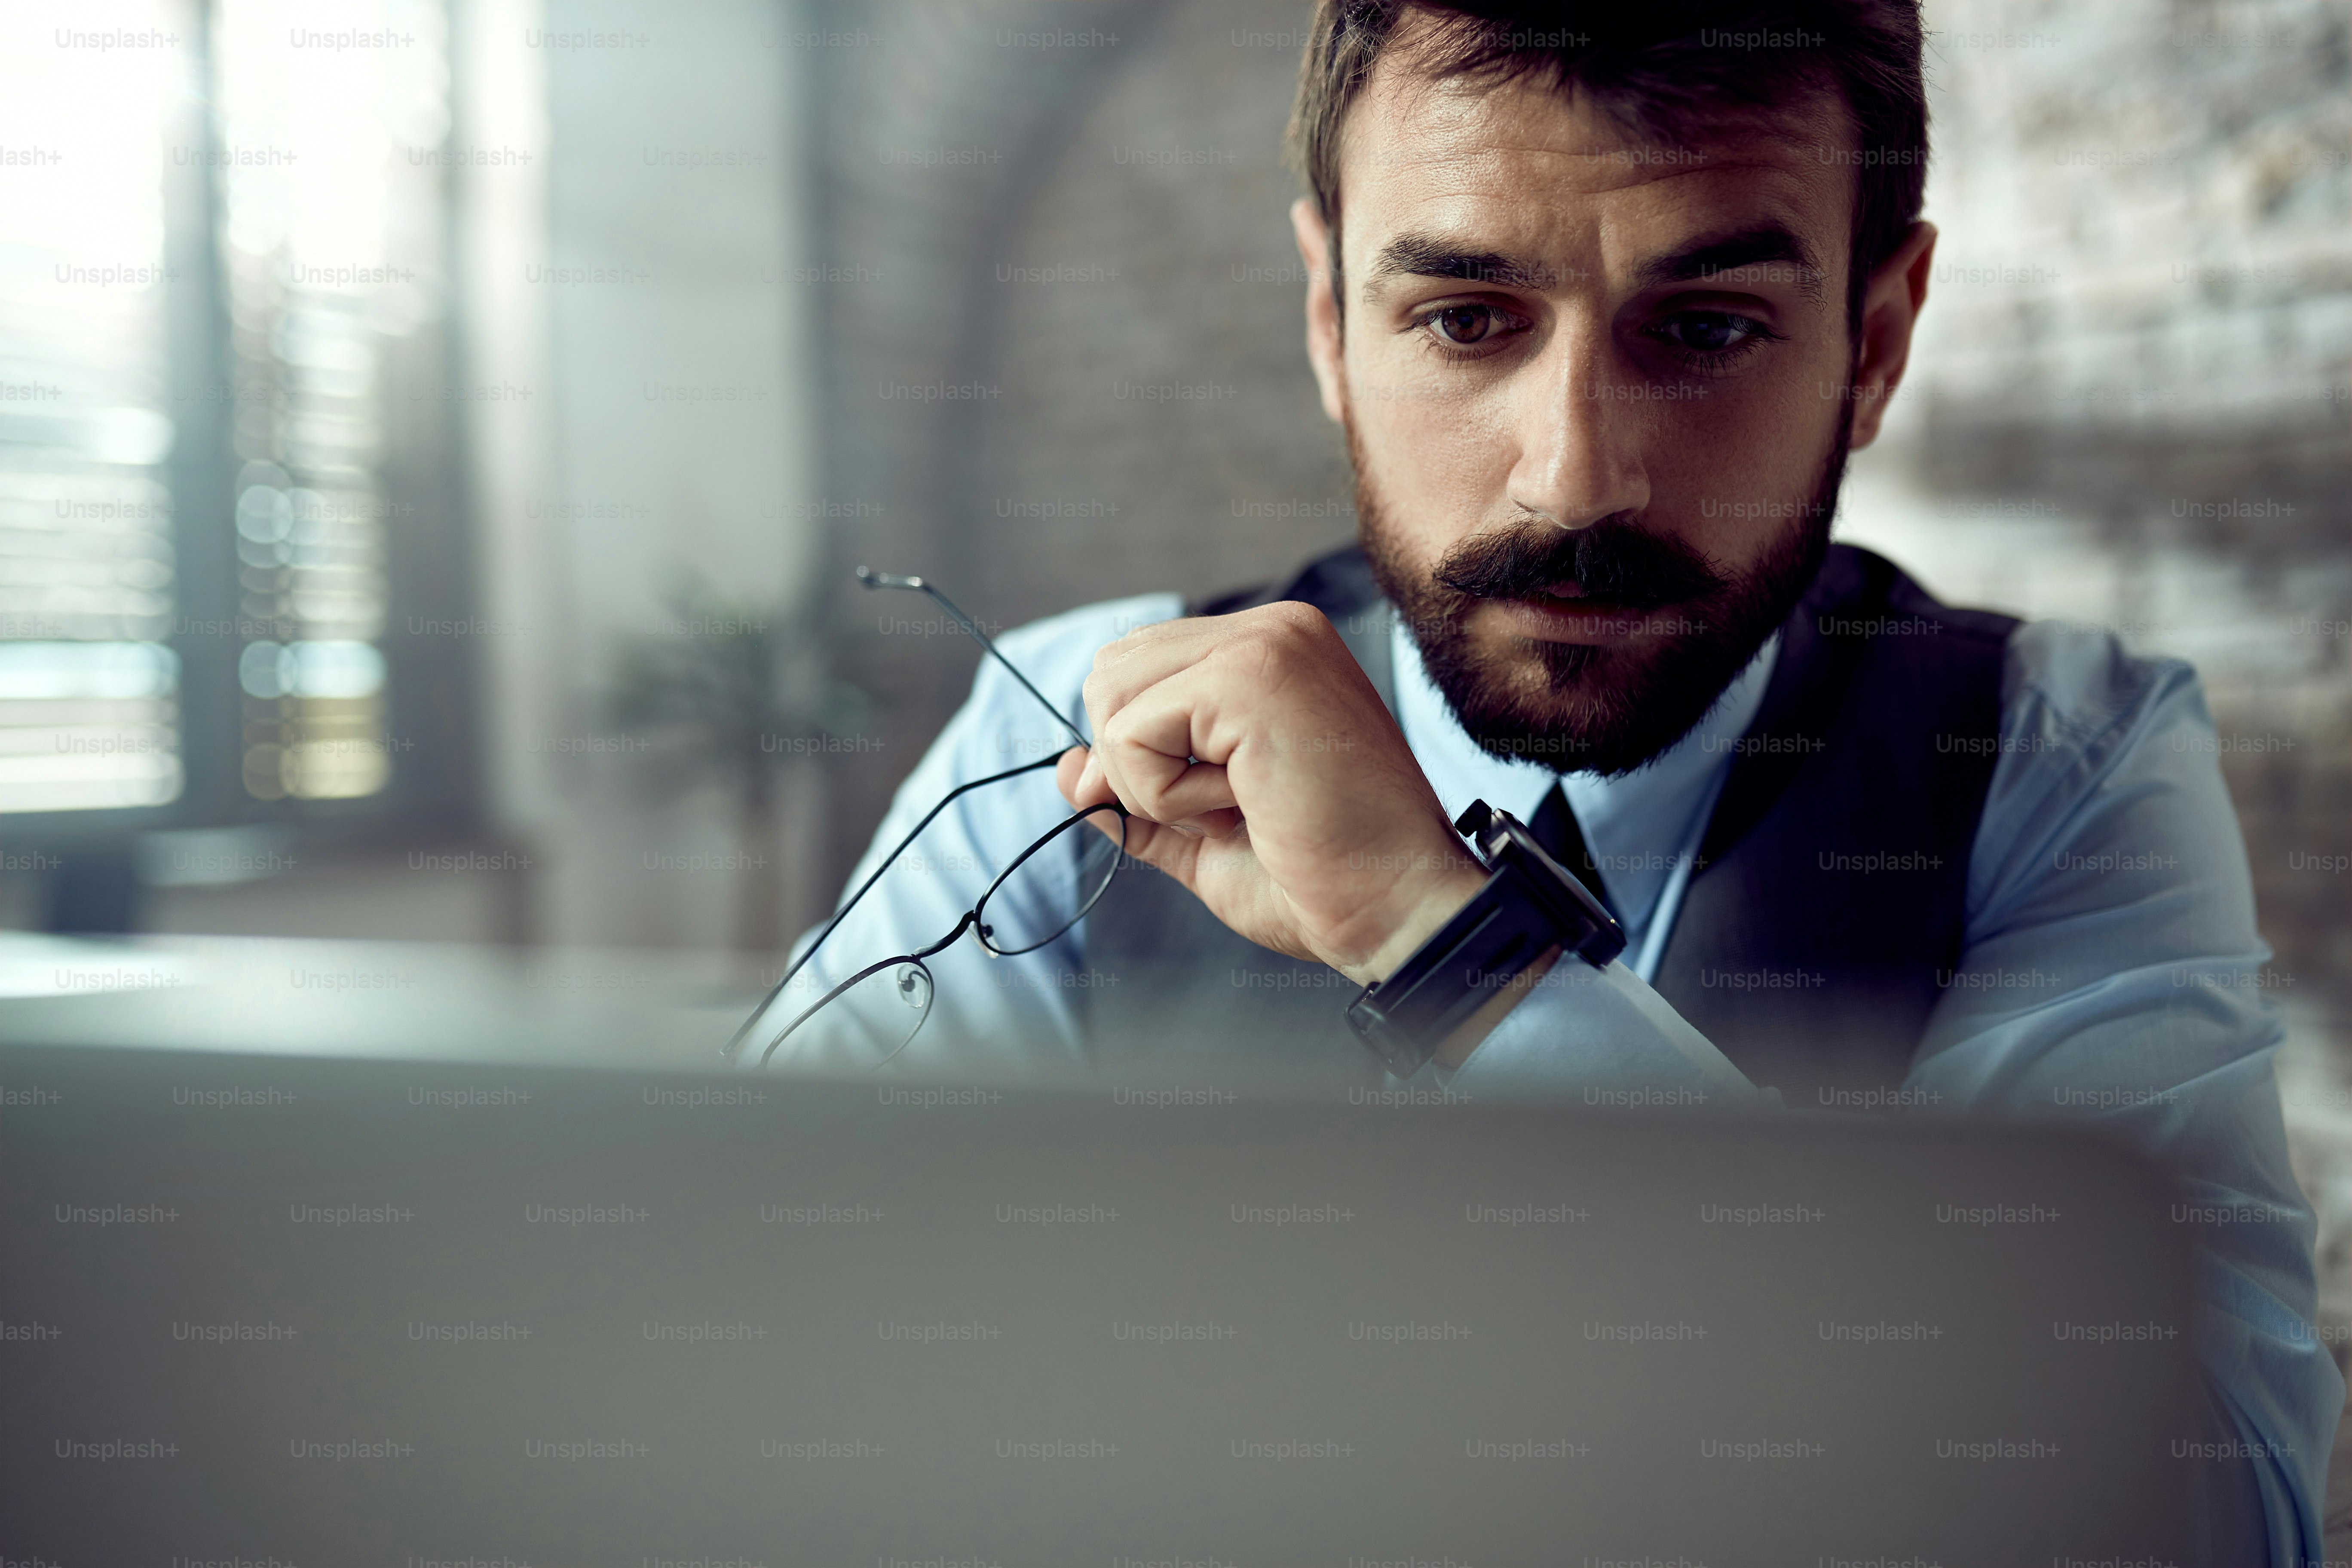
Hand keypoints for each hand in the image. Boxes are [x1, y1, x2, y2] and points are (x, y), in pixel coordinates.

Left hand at [1054, 602, 1488, 985]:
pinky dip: (1166, 796)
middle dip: (1136, 761)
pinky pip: (1130, 736)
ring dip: (1151, 779)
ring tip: (1241, 804)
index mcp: (1272, 650)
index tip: (1207, 804)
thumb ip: (1134, 794)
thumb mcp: (1205, 834)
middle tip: (1228, 807)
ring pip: (1112, 696)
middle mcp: (1273, 628)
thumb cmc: (1324, 879)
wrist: (1398, 911)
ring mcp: (1265, 643)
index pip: (1139, 668)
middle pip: (1110, 671)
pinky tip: (1247, 806)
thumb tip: (1067, 767)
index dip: (1134, 749)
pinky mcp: (1251, 675)